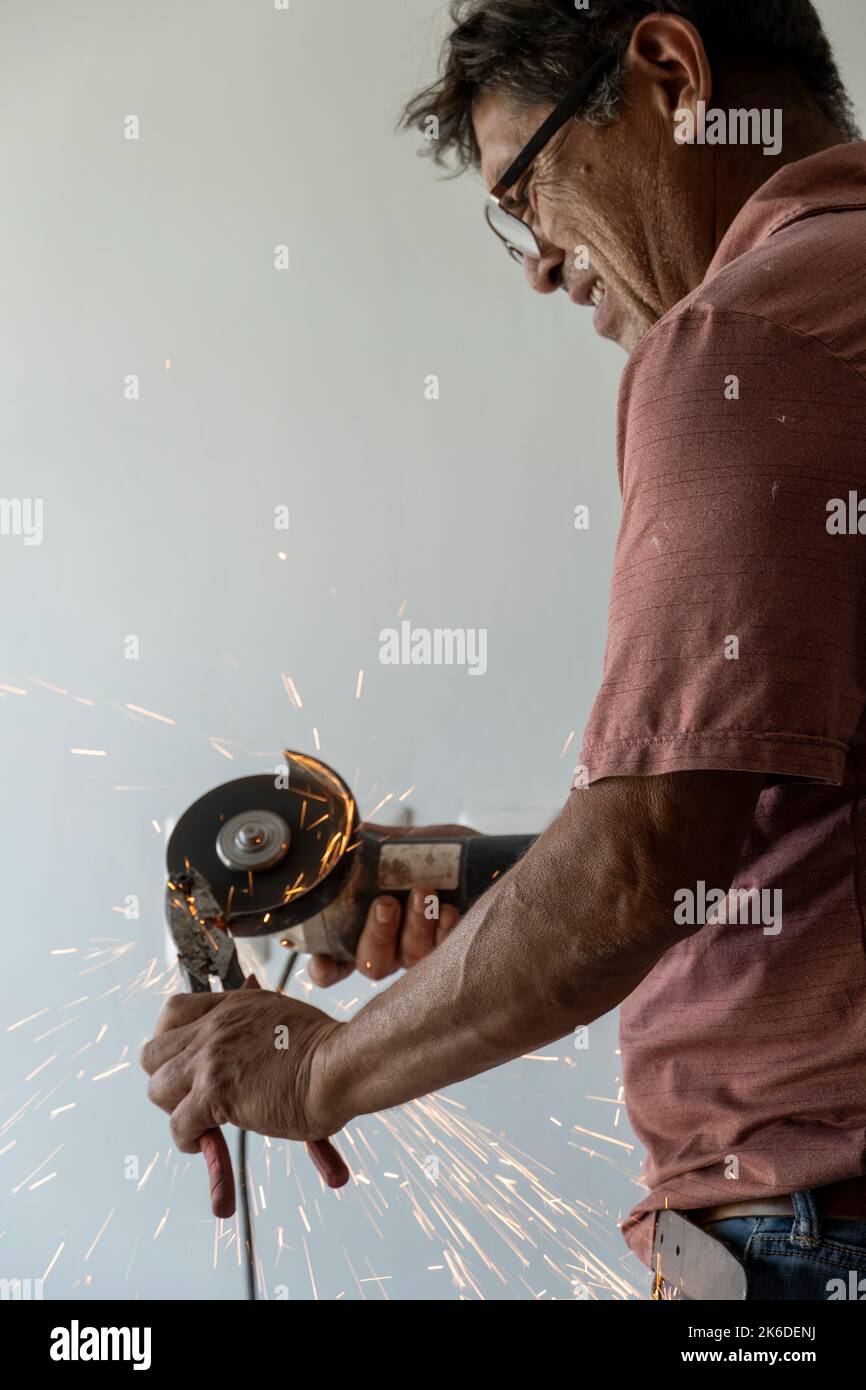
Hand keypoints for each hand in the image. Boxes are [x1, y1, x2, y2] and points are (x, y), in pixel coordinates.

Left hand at [140, 978, 340, 1150]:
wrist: (340, 1065)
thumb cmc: (325, 1047)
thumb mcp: (281, 1013)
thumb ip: (255, 1017)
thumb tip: (247, 1008)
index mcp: (231, 1005)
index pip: (173, 1011)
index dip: (168, 1039)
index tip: (179, 1059)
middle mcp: (215, 1027)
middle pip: (153, 1053)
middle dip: (165, 1078)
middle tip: (187, 1095)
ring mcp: (212, 1059)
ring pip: (158, 1089)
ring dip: (174, 1110)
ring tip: (197, 1121)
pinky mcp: (216, 1094)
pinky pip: (179, 1125)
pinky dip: (188, 1140)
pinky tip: (205, 1143)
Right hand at [308, 822, 475, 987]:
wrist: (490, 857)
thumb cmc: (441, 854)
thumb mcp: (405, 843)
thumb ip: (375, 841)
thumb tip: (349, 829)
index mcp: (368, 926)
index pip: (336, 963)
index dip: (325, 969)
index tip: (321, 960)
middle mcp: (394, 948)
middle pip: (372, 964)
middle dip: (376, 934)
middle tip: (385, 904)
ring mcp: (425, 954)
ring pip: (411, 958)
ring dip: (415, 925)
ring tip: (424, 891)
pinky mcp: (458, 953)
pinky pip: (447, 955)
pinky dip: (446, 931)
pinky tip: (450, 909)